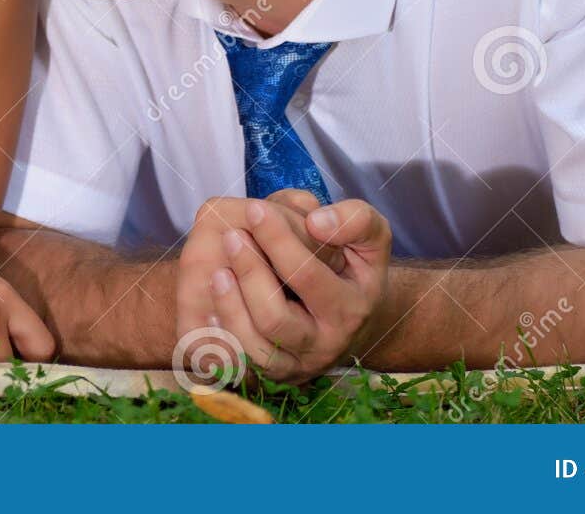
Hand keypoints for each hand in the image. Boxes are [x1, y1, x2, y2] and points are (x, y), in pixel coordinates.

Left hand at [219, 196, 392, 382]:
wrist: (355, 320)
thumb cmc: (354, 269)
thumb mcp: (371, 238)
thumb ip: (354, 220)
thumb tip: (315, 222)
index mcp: (350, 307)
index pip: (307, 276)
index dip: (277, 240)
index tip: (254, 209)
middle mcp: (325, 342)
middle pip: (275, 317)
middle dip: (249, 272)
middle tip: (232, 236)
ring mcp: (298, 363)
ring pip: (255, 346)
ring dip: (230, 306)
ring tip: (218, 271)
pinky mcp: (274, 374)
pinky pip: (241, 363)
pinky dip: (224, 337)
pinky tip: (213, 307)